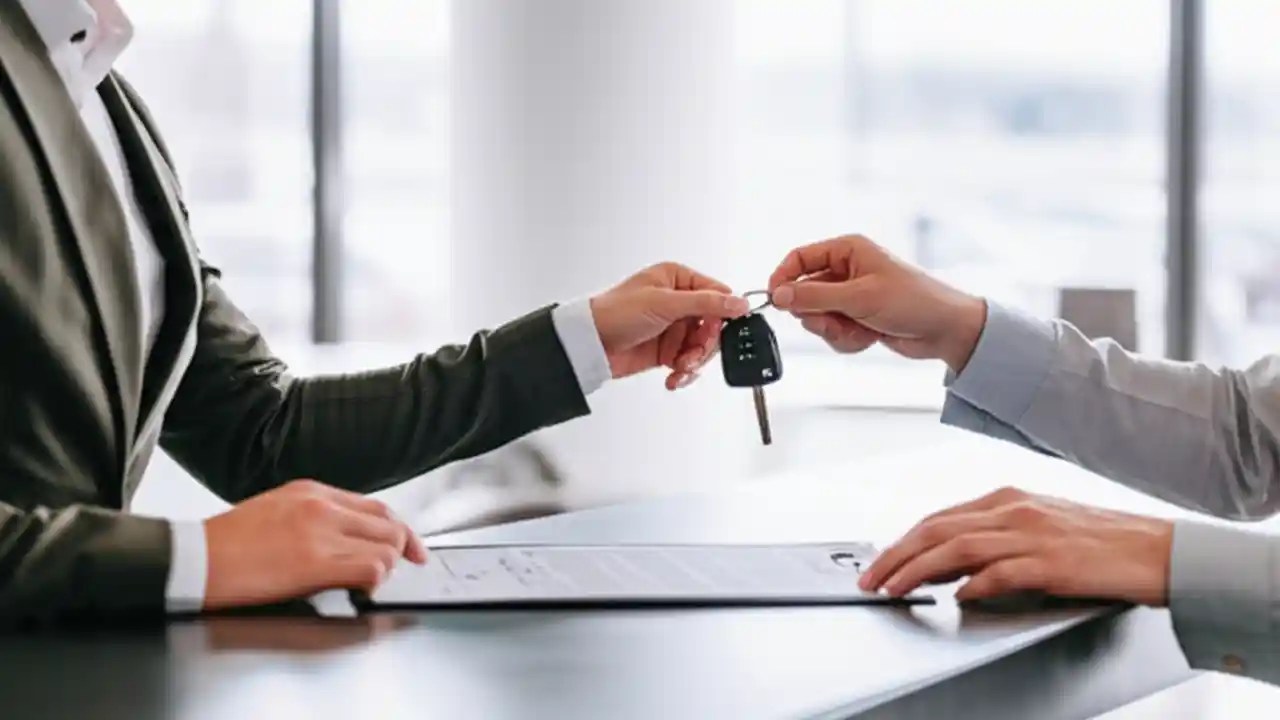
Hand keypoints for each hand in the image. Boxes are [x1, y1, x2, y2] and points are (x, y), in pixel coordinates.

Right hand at [203, 479, 427, 609]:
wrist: (193, 558)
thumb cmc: (226, 542)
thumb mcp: (275, 509)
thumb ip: (313, 516)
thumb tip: (343, 536)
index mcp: (311, 491)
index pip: (375, 506)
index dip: (399, 529)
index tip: (408, 546)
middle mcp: (322, 505)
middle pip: (389, 523)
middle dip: (404, 548)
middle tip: (409, 566)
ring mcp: (320, 531)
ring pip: (387, 545)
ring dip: (388, 566)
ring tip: (373, 581)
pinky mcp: (315, 561)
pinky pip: (371, 567)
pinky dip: (375, 581)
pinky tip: (362, 589)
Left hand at [591, 262, 748, 388]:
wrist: (588, 344)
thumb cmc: (615, 312)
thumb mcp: (664, 303)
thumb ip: (705, 303)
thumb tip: (739, 303)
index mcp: (678, 279)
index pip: (717, 295)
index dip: (722, 316)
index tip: (721, 331)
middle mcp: (678, 302)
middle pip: (713, 325)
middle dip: (705, 344)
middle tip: (693, 353)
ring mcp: (672, 327)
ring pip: (702, 347)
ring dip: (694, 361)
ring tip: (679, 368)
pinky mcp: (666, 350)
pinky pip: (687, 362)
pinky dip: (684, 373)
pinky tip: (674, 377)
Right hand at [767, 235, 987, 371]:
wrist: (946, 330)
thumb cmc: (914, 301)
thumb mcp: (859, 297)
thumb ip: (815, 297)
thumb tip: (780, 296)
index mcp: (848, 250)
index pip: (800, 258)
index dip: (784, 279)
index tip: (775, 301)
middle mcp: (847, 270)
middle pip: (805, 293)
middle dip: (818, 314)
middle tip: (834, 322)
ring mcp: (852, 296)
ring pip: (818, 317)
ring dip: (834, 330)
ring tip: (860, 330)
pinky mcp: (858, 317)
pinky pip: (833, 331)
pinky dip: (847, 339)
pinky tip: (869, 338)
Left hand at [858, 487, 1173, 606]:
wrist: (1161, 550)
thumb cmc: (1102, 542)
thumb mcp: (1040, 527)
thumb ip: (996, 540)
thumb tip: (952, 567)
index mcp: (1008, 499)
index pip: (939, 518)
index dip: (903, 541)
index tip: (879, 561)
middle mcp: (1015, 510)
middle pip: (937, 529)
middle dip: (895, 556)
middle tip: (870, 579)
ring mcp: (1034, 534)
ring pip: (958, 547)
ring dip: (918, 570)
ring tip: (894, 589)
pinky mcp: (1055, 562)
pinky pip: (1003, 572)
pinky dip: (975, 583)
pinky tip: (958, 596)